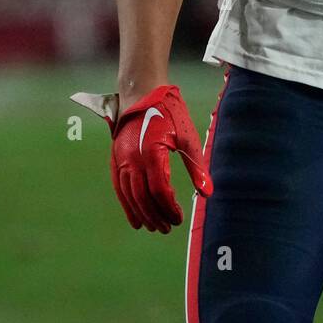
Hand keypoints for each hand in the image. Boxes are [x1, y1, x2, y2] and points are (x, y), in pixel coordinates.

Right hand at [72, 84, 212, 232]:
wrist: (142, 94)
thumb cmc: (169, 113)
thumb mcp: (187, 138)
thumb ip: (197, 167)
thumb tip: (207, 194)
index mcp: (152, 153)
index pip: (160, 191)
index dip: (169, 208)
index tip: (179, 218)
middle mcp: (132, 160)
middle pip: (143, 198)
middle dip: (156, 216)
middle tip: (169, 228)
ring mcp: (121, 160)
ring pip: (129, 196)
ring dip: (142, 214)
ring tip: (155, 227)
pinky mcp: (116, 159)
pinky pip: (120, 188)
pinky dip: (127, 205)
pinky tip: (135, 218)